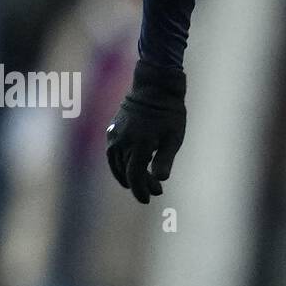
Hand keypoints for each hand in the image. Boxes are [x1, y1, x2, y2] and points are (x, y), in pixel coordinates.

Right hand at [106, 59, 186, 203]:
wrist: (154, 86)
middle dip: (141, 184)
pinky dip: (119, 164)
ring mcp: (114, 135)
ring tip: (143, 181)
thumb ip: (165, 159)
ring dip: (128, 176)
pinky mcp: (111, 130)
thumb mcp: (174, 138)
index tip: (149, 199)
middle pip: (127, 172)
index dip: (141, 190)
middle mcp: (122, 142)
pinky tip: (130, 167)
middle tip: (157, 190)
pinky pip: (112, 154)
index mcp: (139, 145)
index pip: (135, 176)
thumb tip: (160, 179)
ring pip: (116, 164)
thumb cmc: (169, 113)